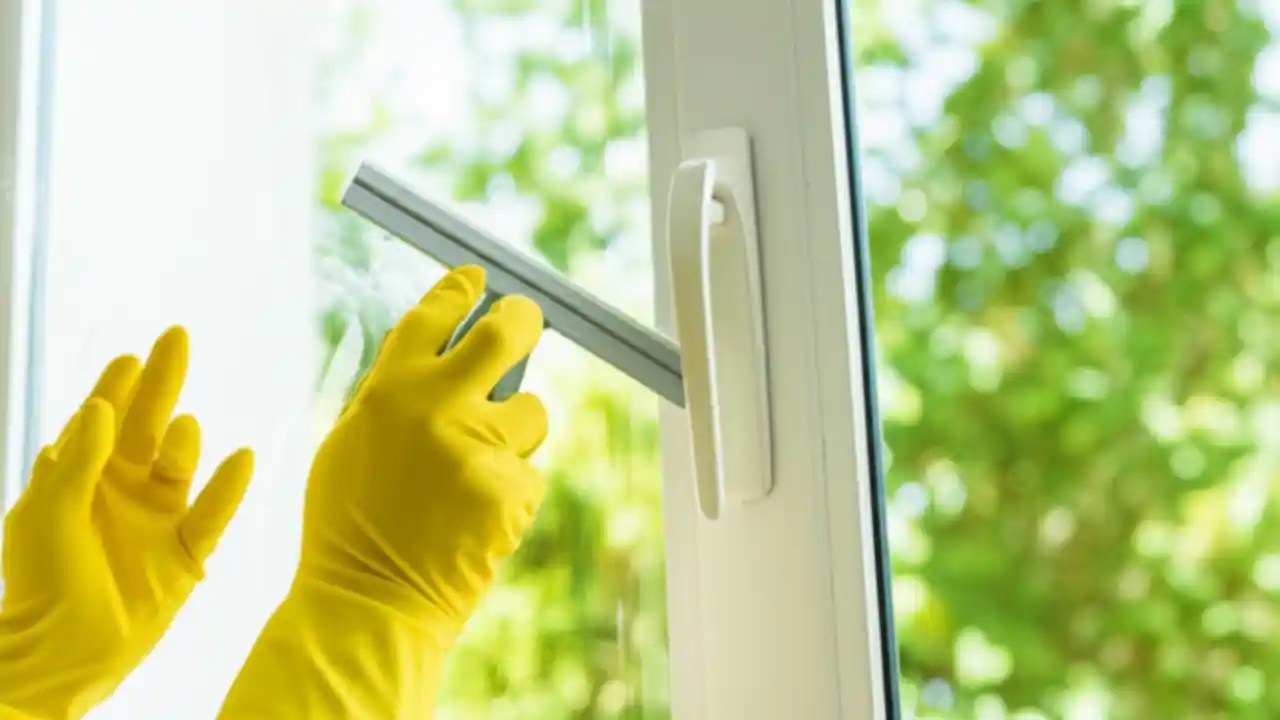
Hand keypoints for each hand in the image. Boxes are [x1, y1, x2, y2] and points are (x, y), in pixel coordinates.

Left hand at [0, 328, 253, 719]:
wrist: (65, 653)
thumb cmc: (42, 581)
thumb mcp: (45, 515)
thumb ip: (75, 461)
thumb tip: (98, 407)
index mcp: (83, 474)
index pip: (102, 417)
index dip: (116, 385)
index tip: (131, 356)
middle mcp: (124, 487)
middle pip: (149, 423)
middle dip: (163, 380)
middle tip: (177, 336)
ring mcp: (158, 517)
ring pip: (180, 464)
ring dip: (183, 442)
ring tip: (182, 430)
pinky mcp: (186, 552)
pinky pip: (214, 513)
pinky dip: (230, 487)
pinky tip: (243, 458)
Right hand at [300, 265, 547, 633]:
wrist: (369, 603)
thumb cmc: (350, 526)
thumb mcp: (348, 444)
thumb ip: (391, 394)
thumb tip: (437, 353)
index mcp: (389, 390)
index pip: (434, 316)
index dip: (459, 291)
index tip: (475, 280)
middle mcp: (438, 408)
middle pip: (504, 333)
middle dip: (521, 318)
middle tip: (526, 318)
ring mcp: (479, 449)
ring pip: (531, 410)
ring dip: (514, 432)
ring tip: (475, 473)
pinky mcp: (512, 490)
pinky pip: (528, 471)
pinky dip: (509, 490)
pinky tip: (475, 518)